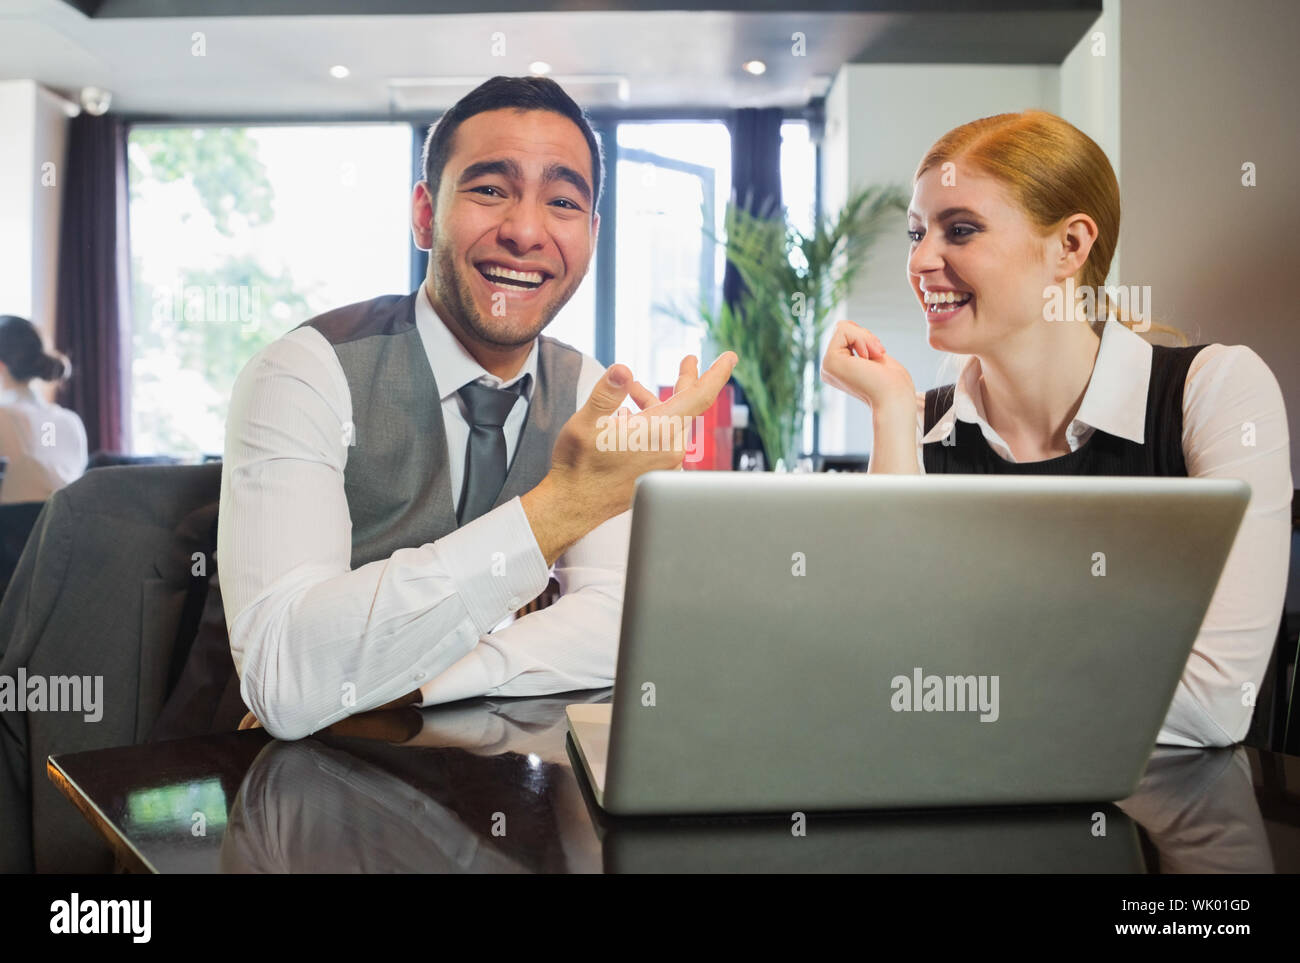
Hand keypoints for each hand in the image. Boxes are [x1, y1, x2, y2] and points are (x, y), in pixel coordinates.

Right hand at [523, 352, 737, 563]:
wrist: (573, 506)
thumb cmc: (578, 466)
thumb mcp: (586, 422)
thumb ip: (607, 393)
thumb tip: (622, 369)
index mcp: (658, 432)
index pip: (699, 397)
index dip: (716, 373)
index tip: (730, 357)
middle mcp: (669, 449)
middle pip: (687, 407)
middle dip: (685, 381)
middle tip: (688, 359)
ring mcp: (666, 464)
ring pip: (672, 422)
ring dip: (657, 403)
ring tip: (635, 389)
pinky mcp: (658, 473)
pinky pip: (664, 439)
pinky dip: (652, 422)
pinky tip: (629, 416)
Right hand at [821, 320, 915, 415]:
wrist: (896, 398)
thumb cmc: (893, 382)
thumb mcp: (873, 355)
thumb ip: (858, 342)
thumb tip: (841, 325)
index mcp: (839, 368)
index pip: (847, 334)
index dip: (866, 338)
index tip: (879, 355)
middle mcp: (829, 368)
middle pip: (843, 327)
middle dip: (865, 336)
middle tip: (878, 355)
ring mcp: (827, 366)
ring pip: (842, 326)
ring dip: (865, 338)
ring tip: (875, 357)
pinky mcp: (829, 362)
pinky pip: (843, 329)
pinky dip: (862, 339)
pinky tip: (867, 358)